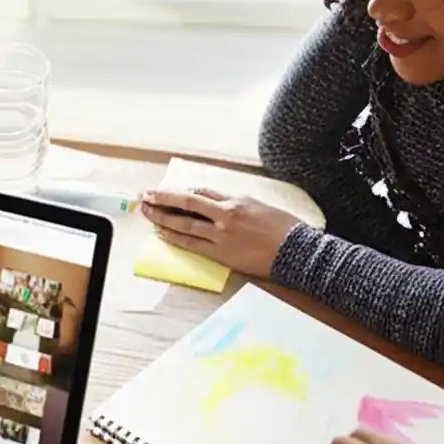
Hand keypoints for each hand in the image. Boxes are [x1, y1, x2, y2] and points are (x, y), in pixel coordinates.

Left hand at [141, 188, 301, 278]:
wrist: (298, 251)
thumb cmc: (286, 230)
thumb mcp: (261, 207)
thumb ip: (238, 205)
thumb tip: (219, 207)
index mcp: (237, 199)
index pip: (201, 191)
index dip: (179, 191)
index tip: (165, 191)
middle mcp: (226, 213)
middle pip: (186, 202)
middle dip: (162, 198)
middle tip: (145, 196)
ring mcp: (222, 233)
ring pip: (184, 223)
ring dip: (161, 217)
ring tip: (146, 212)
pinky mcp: (221, 252)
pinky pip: (191, 243)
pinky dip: (173, 237)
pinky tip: (161, 232)